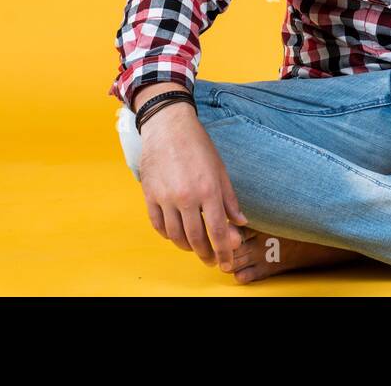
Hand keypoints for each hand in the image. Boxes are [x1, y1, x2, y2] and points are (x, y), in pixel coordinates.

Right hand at [134, 87, 249, 273]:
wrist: (168, 126)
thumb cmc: (198, 145)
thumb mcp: (220, 170)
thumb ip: (230, 199)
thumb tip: (240, 222)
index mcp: (208, 190)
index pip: (218, 231)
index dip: (224, 252)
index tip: (227, 264)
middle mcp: (186, 197)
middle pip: (196, 239)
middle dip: (206, 254)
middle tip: (212, 260)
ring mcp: (165, 197)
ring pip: (175, 236)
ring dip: (187, 247)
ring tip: (196, 248)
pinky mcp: (150, 195)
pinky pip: (158, 225)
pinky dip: (167, 235)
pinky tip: (176, 235)